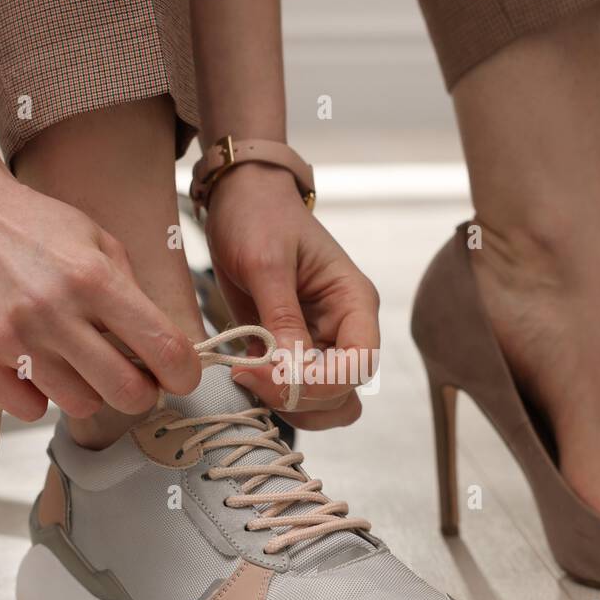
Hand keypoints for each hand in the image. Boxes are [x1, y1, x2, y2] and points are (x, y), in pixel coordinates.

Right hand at [0, 158, 200, 420]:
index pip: (164, 347)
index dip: (184, 373)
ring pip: (80, 406)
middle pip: (127, 393)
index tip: (181, 376)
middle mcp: (54, 312)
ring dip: (87, 390)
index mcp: (93, 278)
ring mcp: (11, 339)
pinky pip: (29, 410)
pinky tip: (33, 365)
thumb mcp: (96, 240)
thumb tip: (165, 348)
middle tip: (132, 378)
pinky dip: (38, 396)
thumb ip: (131, 292)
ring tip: (72, 359)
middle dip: (141, 392)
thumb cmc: (30, 225)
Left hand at [203, 164, 380, 429]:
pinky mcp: (292, 348)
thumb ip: (282, 317)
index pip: (360, 362)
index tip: (273, 376)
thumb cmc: (260, 215)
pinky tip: (244, 371)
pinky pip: (293, 388)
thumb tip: (292, 369)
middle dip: (301, 395)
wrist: (240, 197)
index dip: (322, 382)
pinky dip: (271, 392)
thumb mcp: (267, 262)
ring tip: (247, 376)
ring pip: (323, 400)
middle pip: (343, 391)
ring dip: (288, 402)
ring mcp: (320, 341)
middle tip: (250, 376)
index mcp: (354, 301)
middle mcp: (344, 327)